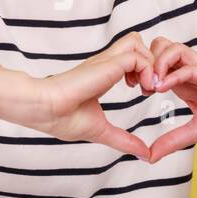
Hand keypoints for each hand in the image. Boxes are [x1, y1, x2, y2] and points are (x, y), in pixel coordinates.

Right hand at [0, 32, 154, 160]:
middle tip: (148, 87)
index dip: (145, 70)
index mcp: (102, 74)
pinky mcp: (107, 64)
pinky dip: (148, 71)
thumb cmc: (62, 119)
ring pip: (139, 42)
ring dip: (151, 64)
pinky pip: (138, 56)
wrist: (44, 110)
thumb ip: (123, 140)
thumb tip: (144, 155)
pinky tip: (141, 89)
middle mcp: (105, 64)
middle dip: (152, 61)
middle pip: (136, 42)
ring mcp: (105, 62)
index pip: (130, 56)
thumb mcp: (101, 130)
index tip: (144, 91)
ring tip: (145, 87)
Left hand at [141, 36, 196, 162]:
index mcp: (185, 84)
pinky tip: (164, 87)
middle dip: (145, 62)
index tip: (136, 90)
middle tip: (141, 85)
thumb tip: (150, 156)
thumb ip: (173, 140)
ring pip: (172, 49)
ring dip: (157, 64)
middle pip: (159, 48)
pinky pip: (190, 65)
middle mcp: (191, 73)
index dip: (142, 72)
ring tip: (152, 85)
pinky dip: (173, 73)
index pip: (156, 64)